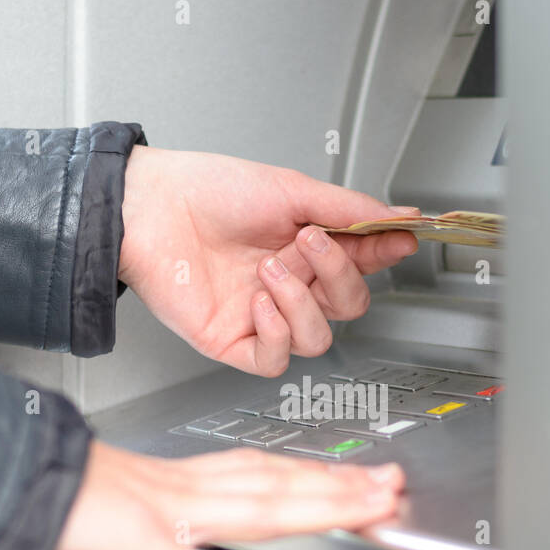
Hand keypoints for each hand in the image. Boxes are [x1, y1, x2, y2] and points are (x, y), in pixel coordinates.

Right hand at [49, 440, 404, 549]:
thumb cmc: (34, 502)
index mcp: (169, 484)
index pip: (254, 475)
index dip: (305, 477)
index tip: (345, 479)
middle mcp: (178, 489)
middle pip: (276, 483)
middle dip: (337, 484)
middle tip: (389, 486)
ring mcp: (165, 511)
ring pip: (263, 507)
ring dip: (323, 508)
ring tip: (373, 512)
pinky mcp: (142, 542)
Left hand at [117, 145, 418, 375]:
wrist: (149, 207)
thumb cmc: (208, 191)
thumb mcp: (291, 190)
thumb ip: (349, 211)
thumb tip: (398, 217)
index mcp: (307, 247)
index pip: (362, 263)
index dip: (384, 256)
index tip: (400, 241)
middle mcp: (290, 284)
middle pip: (349, 305)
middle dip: (338, 276)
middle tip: (309, 243)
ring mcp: (264, 315)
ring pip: (318, 339)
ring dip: (302, 304)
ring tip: (271, 269)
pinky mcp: (234, 340)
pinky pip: (277, 358)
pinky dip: (277, 332)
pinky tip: (258, 301)